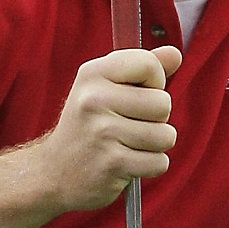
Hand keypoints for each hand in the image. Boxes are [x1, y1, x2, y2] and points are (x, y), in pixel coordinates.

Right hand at [45, 46, 181, 210]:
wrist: (54, 172)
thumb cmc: (88, 125)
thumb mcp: (105, 88)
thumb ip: (142, 68)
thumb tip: (175, 54)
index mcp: (92, 74)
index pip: (149, 64)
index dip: (154, 82)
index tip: (137, 93)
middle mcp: (94, 99)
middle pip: (163, 103)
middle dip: (156, 118)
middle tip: (129, 124)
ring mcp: (103, 132)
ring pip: (166, 135)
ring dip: (154, 145)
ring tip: (128, 144)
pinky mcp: (113, 164)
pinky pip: (160, 162)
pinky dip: (150, 166)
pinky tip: (127, 163)